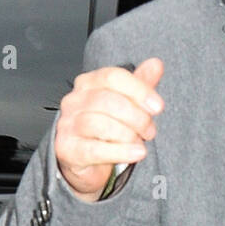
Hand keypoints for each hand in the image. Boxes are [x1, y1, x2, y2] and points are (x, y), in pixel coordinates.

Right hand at [55, 57, 164, 200]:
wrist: (85, 161)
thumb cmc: (105, 130)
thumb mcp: (126, 104)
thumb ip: (140, 84)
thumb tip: (156, 64)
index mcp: (88, 83)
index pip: (112, 77)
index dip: (139, 90)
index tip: (158, 106)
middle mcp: (74, 101)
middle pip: (108, 101)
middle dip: (136, 117)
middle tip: (150, 130)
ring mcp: (67, 124)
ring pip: (100, 124)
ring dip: (128, 134)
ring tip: (140, 142)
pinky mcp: (66, 149)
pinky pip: (94, 149)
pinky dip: (120, 152)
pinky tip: (137, 153)